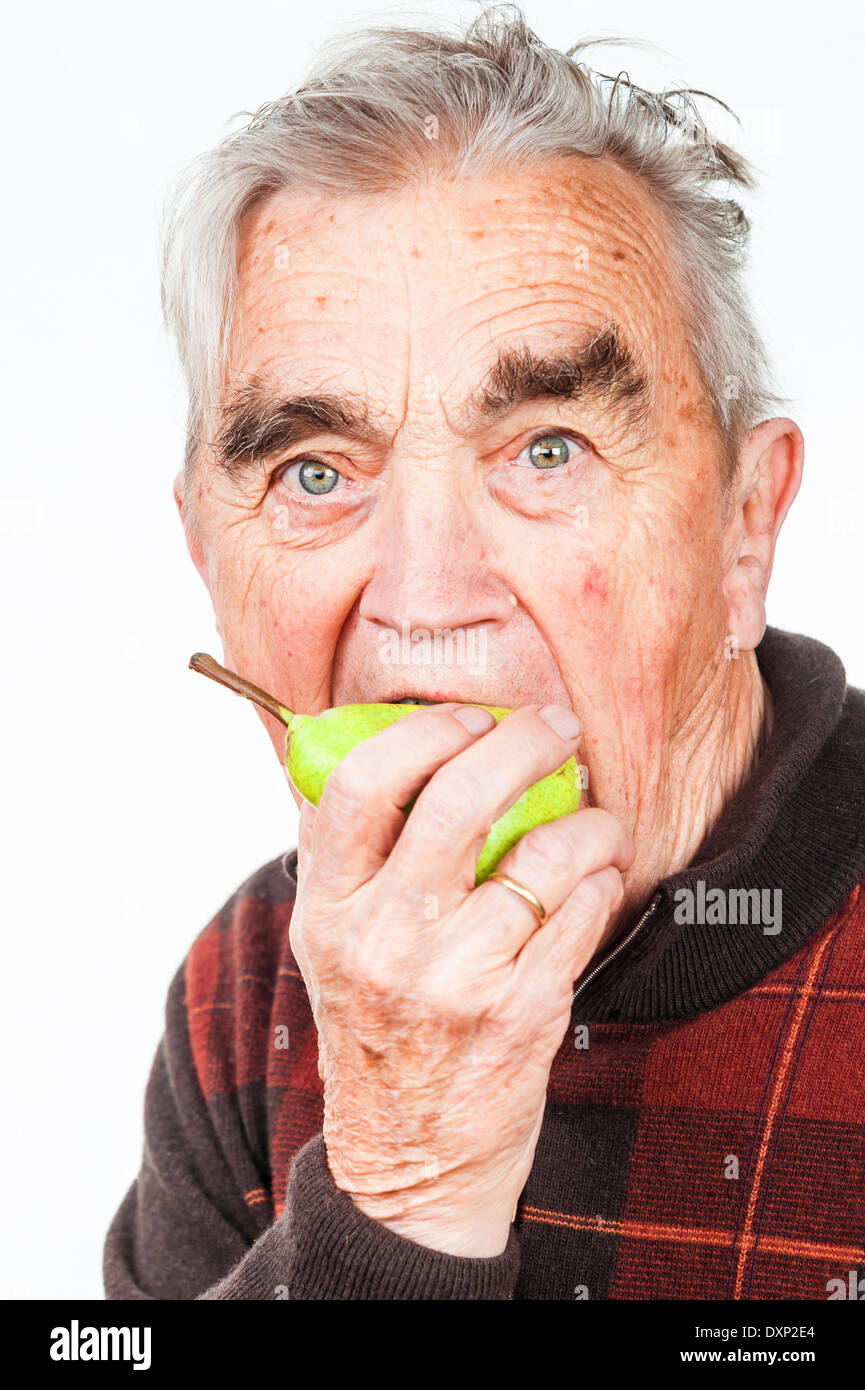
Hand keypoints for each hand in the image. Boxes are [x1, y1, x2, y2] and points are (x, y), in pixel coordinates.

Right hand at [289, 702, 633, 1256]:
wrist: (409, 1163)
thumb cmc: (379, 1033)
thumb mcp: (333, 946)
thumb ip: (351, 859)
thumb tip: (390, 749)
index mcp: (328, 911)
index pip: (359, 787)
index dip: (421, 732)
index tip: (467, 718)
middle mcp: (383, 942)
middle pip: (457, 800)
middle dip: (521, 742)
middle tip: (556, 726)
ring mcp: (454, 981)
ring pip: (541, 855)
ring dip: (588, 820)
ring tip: (597, 818)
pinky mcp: (521, 1015)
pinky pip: (581, 914)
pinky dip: (601, 880)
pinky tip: (600, 877)